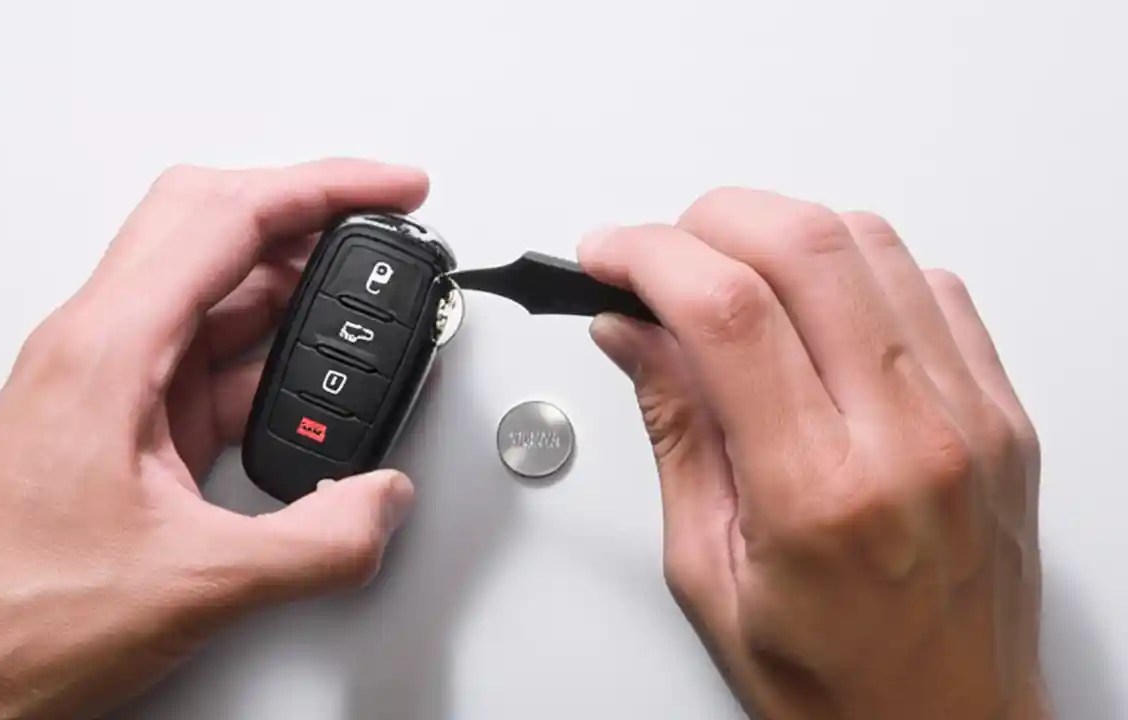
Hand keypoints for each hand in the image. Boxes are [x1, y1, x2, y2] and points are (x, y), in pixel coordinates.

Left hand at [0, 160, 428, 718]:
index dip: (321, 187)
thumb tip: (382, 499)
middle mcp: (99, 349)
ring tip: (367, 308)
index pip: (224, 219)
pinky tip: (313, 387)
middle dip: (305, 212)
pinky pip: (209, 359)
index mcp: (104, 352)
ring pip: (213, 291)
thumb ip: (318, 541)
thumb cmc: (14, 618)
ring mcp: (109, 383)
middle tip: (381, 224)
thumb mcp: (196, 584)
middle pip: (211, 226)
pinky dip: (269, 356)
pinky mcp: (123, 424)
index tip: (389, 186)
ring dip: (292, 287)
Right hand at [580, 190, 1045, 718]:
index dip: (649, 256)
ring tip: (733, 275)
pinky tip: (818, 307)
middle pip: (806, 246)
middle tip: (662, 252)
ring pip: (872, 243)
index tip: (608, 256)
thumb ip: (676, 432)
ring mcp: (971, 417)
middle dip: (708, 219)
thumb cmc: (835, 679)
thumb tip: (634, 334)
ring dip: (781, 231)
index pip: (726, 312)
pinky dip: (858, 266)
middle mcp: (910, 440)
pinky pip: (933, 283)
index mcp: (819, 492)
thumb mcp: (708, 571)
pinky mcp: (1003, 410)